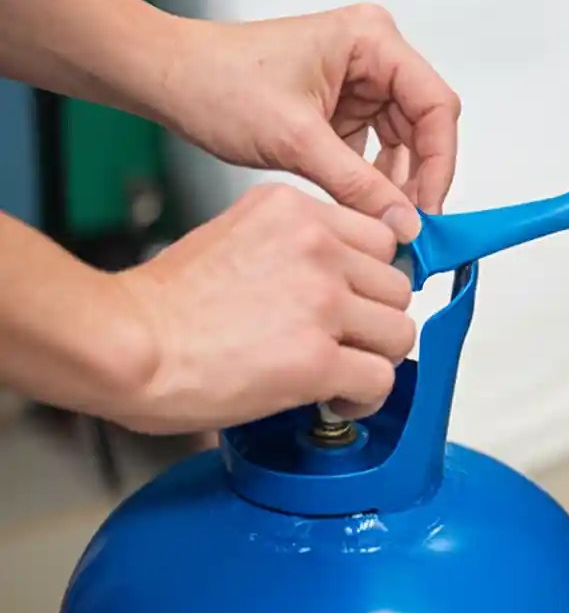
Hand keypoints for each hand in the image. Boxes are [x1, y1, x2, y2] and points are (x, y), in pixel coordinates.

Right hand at [109, 183, 414, 433]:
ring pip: (400, 331)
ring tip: (342, 372)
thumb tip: (333, 277)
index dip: (371, 277)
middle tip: (345, 341)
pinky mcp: (317, 357)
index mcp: (294, 211)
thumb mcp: (236, 238)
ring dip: (375, 358)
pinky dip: (364, 398)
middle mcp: (316, 247)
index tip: (356, 299)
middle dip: (375, 319)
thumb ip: (292, 246)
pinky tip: (336, 401)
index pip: (380, 237)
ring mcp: (321, 301)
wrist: (125, 344)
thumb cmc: (163, 304)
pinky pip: (381, 379)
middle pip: (397, 285)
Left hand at [157, 4, 461, 238]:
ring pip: (403, 141)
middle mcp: (372, 54)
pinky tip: (364, 208)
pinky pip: (375, 148)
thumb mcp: (296, 140)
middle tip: (412, 226)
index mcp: (371, 40)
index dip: (440, 161)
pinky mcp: (340, 105)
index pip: (436, 105)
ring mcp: (358, 80)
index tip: (431, 208)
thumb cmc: (217, 82)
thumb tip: (405, 223)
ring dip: (395, 183)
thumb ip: (358, 185)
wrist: (166, 79)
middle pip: (424, 125)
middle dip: (419, 177)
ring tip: (387, 223)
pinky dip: (371, 180)